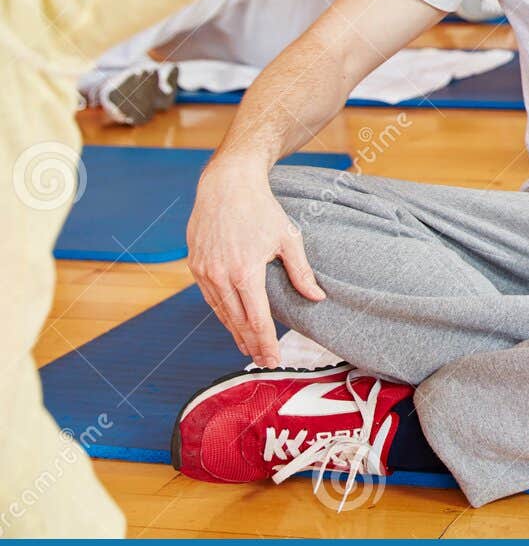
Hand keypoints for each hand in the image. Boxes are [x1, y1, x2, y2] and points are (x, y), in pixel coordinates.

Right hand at [187, 161, 324, 365]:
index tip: (273, 359)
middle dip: (252, 343)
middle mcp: (220, 275)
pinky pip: (209, 296)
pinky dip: (221, 312)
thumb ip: (301, 272)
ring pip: (220, 311)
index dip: (266, 341)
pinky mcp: (195, 265)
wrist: (226, 185)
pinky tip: (232, 321)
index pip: (257, 318)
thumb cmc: (262, 210)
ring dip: (234, 331)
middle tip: (264, 360)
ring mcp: (204, 271)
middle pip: (237, 321)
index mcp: (245, 271)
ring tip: (249, 347)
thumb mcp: (289, 238)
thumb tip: (317, 297)